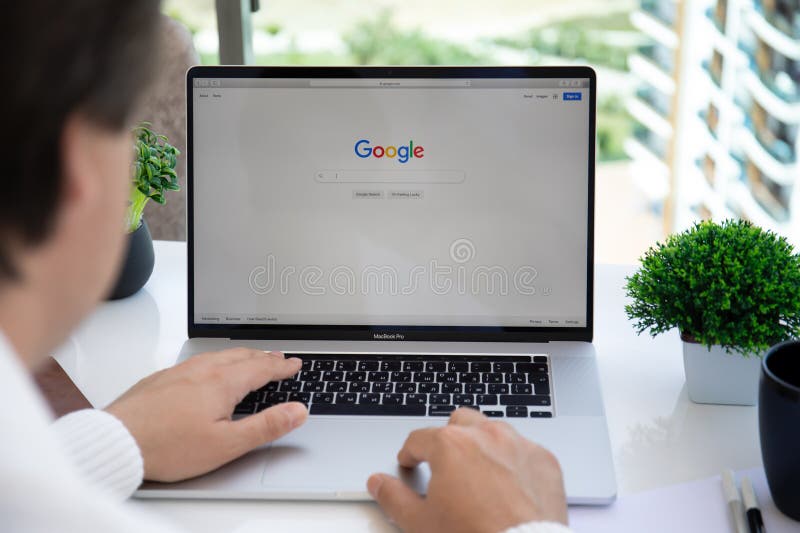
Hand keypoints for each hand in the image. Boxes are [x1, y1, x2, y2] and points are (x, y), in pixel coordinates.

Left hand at [106, 348, 306, 481]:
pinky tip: (208, 370)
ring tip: (248, 360)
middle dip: (263, 357)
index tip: (294, 364)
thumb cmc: (167, 446)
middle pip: (241, 356)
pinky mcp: (160, 378)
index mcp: (222, 383)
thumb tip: (297, 411)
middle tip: (277, 359)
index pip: (261, 368)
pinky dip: (215, 361)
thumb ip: (265, 426)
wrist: (116, 441)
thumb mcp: (227, 444)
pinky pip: (196, 361)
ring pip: (218, 356)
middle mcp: (201, 370)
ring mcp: (179, 371)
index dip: (281, 367)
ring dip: (240, 356)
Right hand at [367, 408, 567, 532]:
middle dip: (449, 438)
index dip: (410, 453)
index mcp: (450, 445)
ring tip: (479, 474)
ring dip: (483, 445)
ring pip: (495, 430)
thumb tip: (379, 483)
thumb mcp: (420, 523)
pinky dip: (514, 462)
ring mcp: (519, 445)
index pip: (419, 438)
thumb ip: (393, 497)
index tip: (410, 463)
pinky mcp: (545, 460)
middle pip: (459, 421)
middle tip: (446, 465)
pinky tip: (510, 486)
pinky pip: (525, 450)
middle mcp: (485, 435)